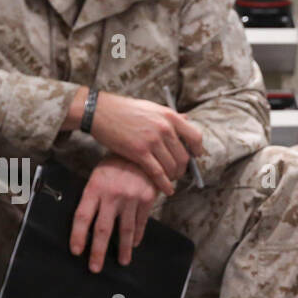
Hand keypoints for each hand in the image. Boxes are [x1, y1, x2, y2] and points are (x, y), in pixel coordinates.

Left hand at [70, 156, 156, 272]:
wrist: (141, 150)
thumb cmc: (115, 163)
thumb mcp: (98, 175)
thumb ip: (93, 196)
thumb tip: (86, 221)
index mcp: (94, 188)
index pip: (82, 216)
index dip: (78, 236)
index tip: (76, 251)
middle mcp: (111, 195)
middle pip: (102, 229)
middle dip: (98, 252)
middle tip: (95, 268)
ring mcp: (130, 198)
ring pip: (125, 230)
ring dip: (124, 249)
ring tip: (123, 262)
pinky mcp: (146, 199)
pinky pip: (140, 223)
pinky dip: (137, 236)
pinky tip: (134, 245)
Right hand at [79, 91, 203, 194]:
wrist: (100, 111)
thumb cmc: (124, 110)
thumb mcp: (151, 107)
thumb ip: (169, 116)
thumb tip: (187, 120)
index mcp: (169, 116)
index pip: (195, 136)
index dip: (197, 150)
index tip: (195, 156)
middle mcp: (164, 128)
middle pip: (184, 156)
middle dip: (183, 168)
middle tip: (178, 173)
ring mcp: (152, 141)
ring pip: (172, 166)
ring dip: (173, 177)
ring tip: (169, 179)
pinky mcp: (139, 152)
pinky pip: (158, 173)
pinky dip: (164, 184)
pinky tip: (167, 190)